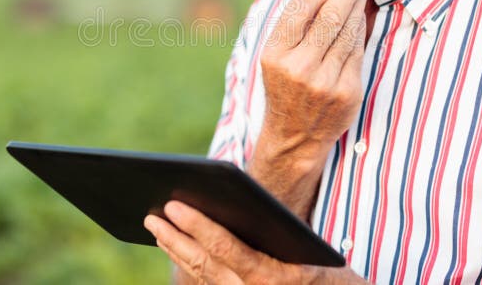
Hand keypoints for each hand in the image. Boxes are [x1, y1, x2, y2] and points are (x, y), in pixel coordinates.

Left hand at [144, 201, 369, 284]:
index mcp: (270, 276)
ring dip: (174, 250)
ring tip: (156, 226)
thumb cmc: (328, 272)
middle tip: (153, 214)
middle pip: (203, 263)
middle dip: (174, 238)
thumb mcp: (308, 250)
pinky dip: (187, 264)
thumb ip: (270, 232)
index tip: (172, 205)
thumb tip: (229, 204)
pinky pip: (207, 283)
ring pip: (200, 276)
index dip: (195, 225)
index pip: (223, 247)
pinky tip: (175, 247)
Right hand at [250, 0, 369, 216]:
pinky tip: (361, 17)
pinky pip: (357, 51)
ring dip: (358, 7)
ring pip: (348, 32)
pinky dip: (360, 31)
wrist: (294, 137)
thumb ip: (293, 28)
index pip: (302, 10)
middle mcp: (300, 67)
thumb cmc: (284, 89)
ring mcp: (326, 81)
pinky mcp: (347, 91)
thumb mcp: (274, 58)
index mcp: (276, 55)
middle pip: (330, 18)